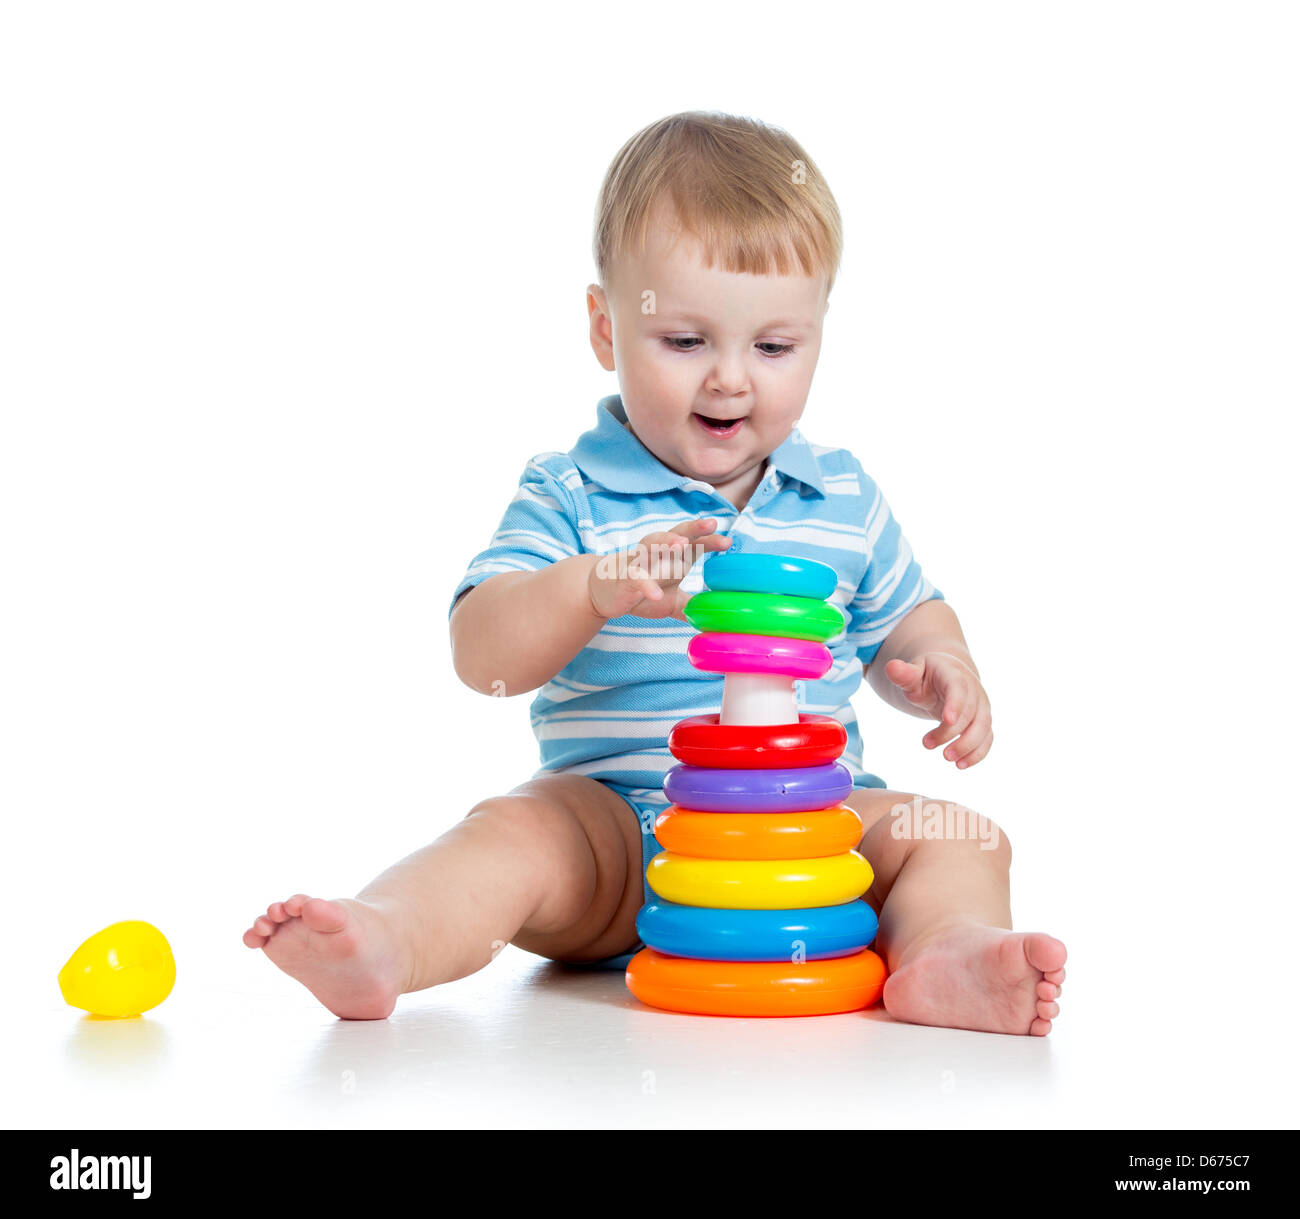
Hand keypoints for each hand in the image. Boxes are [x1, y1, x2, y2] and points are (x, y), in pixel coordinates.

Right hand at [587, 518, 731, 620]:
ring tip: (681, 544)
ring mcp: (639, 563)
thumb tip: (716, 616)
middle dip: (693, 528)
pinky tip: (656, 594)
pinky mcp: (624, 579)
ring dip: (666, 542)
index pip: (693, 544)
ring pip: (651, 546)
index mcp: (671, 557)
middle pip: (675, 534)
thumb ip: (691, 604)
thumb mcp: (671, 599)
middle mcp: (656, 553)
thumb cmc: (639, 590)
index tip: (728, 542)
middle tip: (711, 524)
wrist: (602, 593)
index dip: (710, 541)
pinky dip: (645, 586)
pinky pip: (635, 579)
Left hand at [884, 652, 992, 768]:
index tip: (947, 720)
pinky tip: (960, 765)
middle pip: (969, 712)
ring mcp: (981, 706)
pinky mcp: (983, 721)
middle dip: (950, 732)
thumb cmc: (927, 676)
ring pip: (982, 727)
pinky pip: (986, 738)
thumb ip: (904, 674)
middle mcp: (973, 690)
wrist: (947, 676)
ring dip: (967, 746)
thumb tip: (891, 667)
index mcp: (954, 675)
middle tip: (927, 745)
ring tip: (947, 758)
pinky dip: (977, 753)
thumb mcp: (914, 672)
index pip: (958, 688)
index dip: (955, 704)